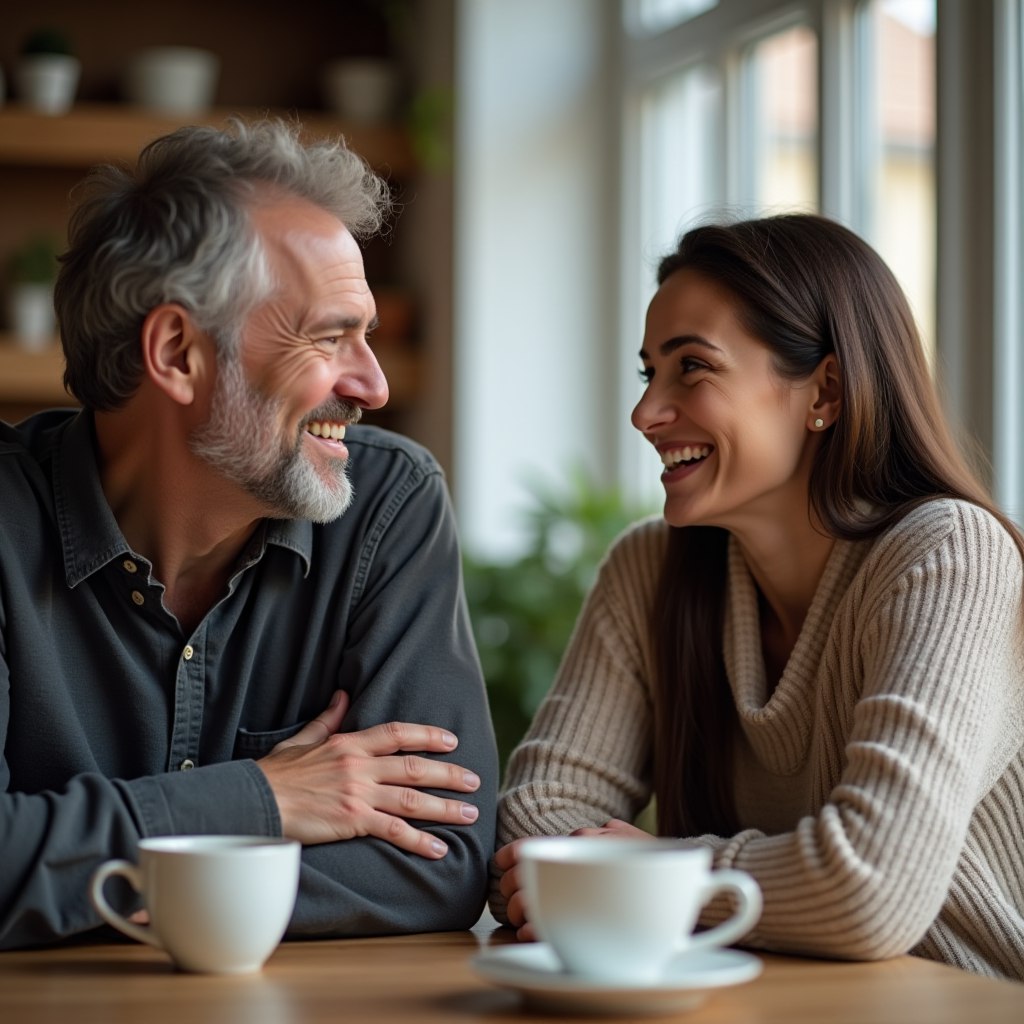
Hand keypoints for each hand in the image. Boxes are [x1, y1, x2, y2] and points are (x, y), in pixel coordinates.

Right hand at [256, 689, 481, 857]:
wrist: (254, 800)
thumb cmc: (274, 774)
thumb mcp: (302, 740)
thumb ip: (326, 720)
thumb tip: (342, 697)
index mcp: (349, 744)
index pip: (398, 733)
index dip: (428, 736)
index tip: (451, 740)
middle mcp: (360, 766)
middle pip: (415, 767)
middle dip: (449, 774)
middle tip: (474, 781)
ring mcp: (359, 793)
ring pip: (413, 799)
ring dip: (445, 808)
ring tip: (469, 815)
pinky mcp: (353, 820)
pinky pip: (394, 831)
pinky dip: (419, 840)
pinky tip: (439, 848)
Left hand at [494, 820, 652, 941]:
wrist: (686, 891)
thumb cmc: (656, 864)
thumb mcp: (630, 837)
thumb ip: (610, 832)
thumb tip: (603, 828)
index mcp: (579, 843)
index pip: (529, 847)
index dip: (510, 856)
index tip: (502, 861)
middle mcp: (573, 864)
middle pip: (522, 876)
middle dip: (511, 887)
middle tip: (513, 895)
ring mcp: (577, 893)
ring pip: (528, 902)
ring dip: (518, 909)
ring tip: (521, 916)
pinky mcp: (582, 923)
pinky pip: (545, 927)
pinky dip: (531, 929)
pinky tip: (529, 931)